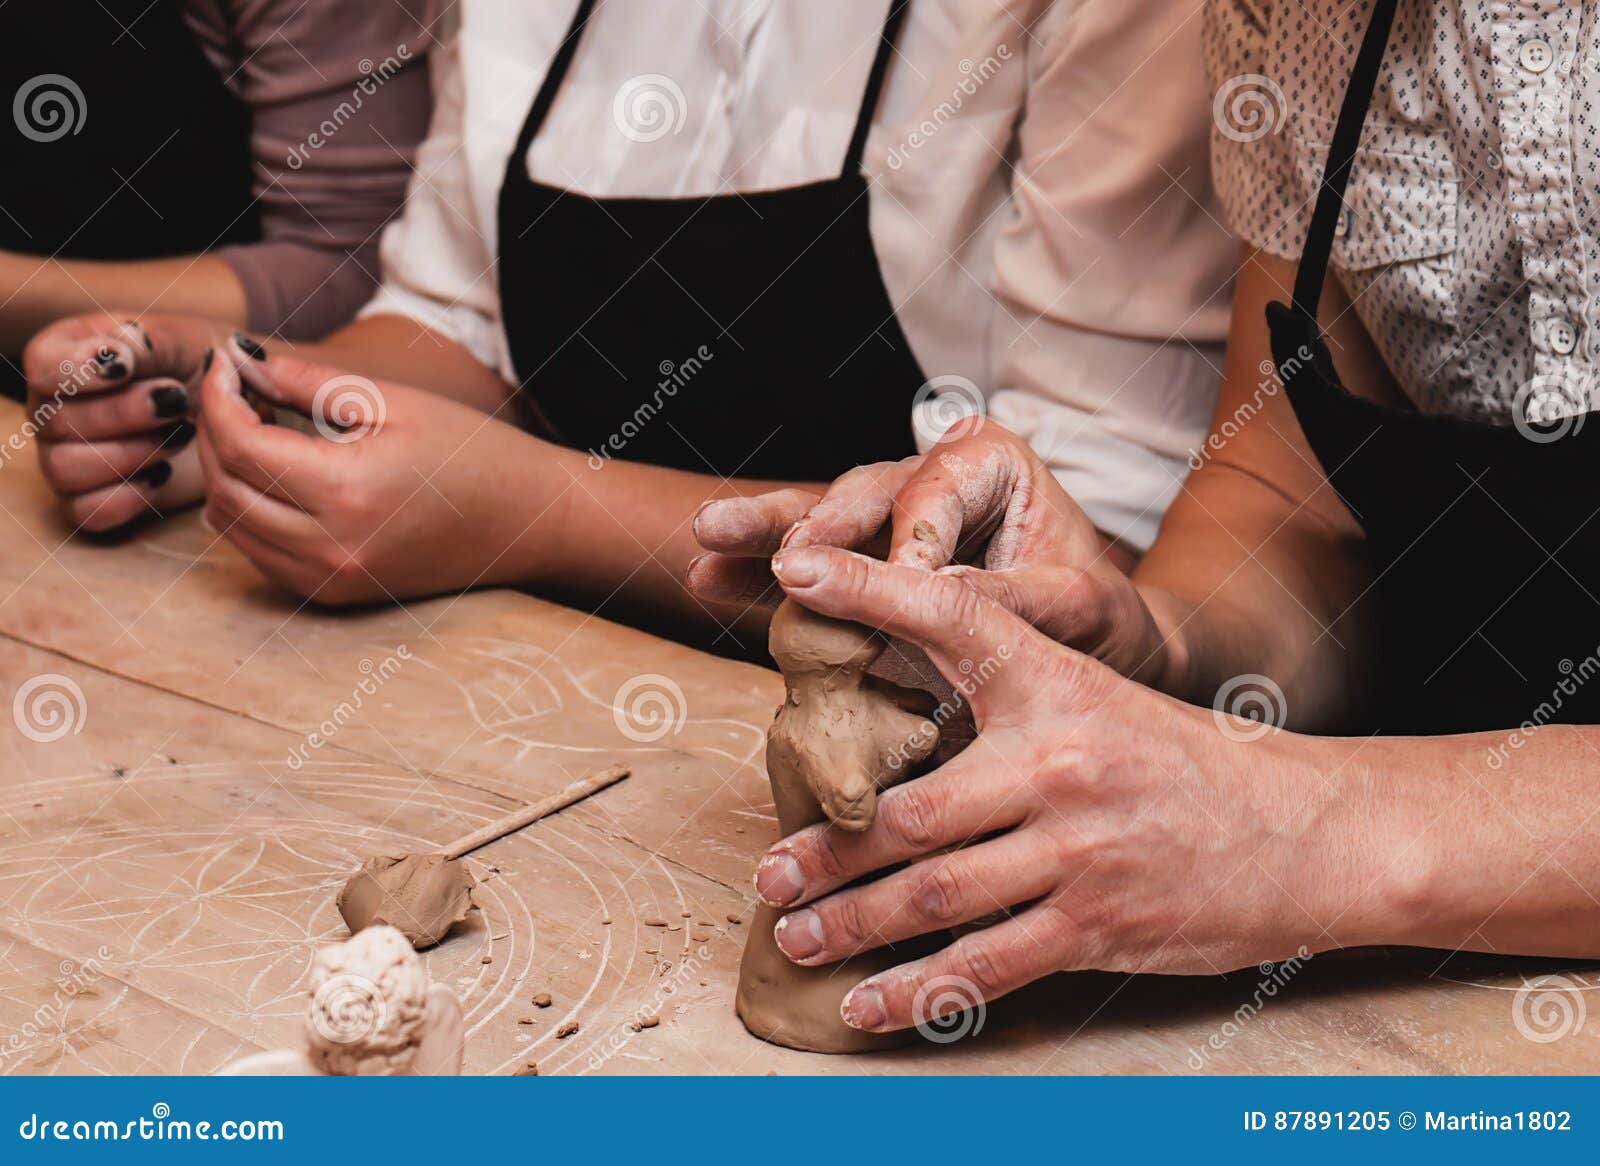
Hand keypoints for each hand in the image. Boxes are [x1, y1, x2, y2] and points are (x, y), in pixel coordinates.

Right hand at [22, 311, 227, 528]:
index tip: (126, 366)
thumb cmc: (202, 365)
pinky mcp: (91, 500)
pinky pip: (87, 511)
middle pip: (54, 421)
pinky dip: (129, 496)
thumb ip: (150, 341)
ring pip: (65, 469)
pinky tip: (163, 473)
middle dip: (123, 413)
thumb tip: (117, 354)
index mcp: (67, 355)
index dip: (77, 369)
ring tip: (181, 436)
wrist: (235, 412)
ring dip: (130, 454)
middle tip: (177, 401)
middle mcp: (55, 407)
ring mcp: (67, 456)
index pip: (41, 364)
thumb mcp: (186, 341)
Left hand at [195, 339, 553, 603]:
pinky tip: (272, 473)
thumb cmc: (470, 453)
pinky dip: (247, 510)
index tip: (226, 362)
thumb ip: (308, 383)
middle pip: (224, 485)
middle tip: (236, 388)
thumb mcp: (393, 402)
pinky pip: (258, 552)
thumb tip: (241, 360)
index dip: (219, 396)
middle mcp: (329, 547)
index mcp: (347, 492)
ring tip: (252, 426)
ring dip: (224, 471)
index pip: (240, 443)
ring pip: (231, 524)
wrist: (525, 521)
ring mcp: (329, 579)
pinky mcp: (333, 593)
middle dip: (214, 430)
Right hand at [691, 423, 1176, 685]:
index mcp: (990, 462)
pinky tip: (708, 578)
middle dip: (812, 522)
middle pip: (860, 494)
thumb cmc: (1094, 615)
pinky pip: (803, 563)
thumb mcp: (1070, 604)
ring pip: (817, 517)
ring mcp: (886, 517)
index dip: (909, 540)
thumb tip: (934, 595)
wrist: (1090, 644)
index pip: (934, 495)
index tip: (897, 586)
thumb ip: (1005, 596)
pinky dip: (757, 572)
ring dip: (761, 531)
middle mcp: (928, 475)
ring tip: (706, 536)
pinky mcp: (858, 562)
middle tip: (784, 554)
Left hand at [749, 547, 1386, 1034]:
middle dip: (829, 849)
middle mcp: (1059, 763)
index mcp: (1059, 688)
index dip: (870, 587)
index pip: (954, 617)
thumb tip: (901, 723)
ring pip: (934, 895)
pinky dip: (916, 991)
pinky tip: (867, 1002)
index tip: (796, 568)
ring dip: (851, 923)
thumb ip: (1010, 702)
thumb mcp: (1103, 701)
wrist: (1307, 833)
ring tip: (795, 936)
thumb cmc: (1187, 763)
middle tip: (769, 871)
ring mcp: (1077, 850)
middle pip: (911, 811)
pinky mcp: (1097, 924)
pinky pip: (985, 966)